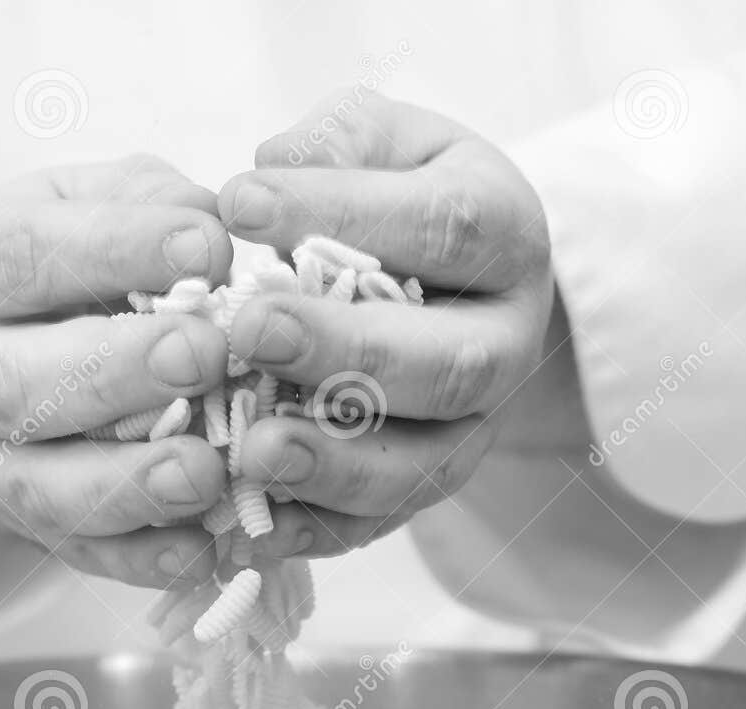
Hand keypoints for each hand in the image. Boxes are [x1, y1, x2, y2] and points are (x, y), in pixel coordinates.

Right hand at [0, 155, 233, 587]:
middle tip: (204, 354)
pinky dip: (145, 561)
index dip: (117, 250)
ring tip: (206, 470)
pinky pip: (85, 555)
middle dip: (116, 372)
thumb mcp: (105, 201)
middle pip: (20, 384)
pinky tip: (205, 550)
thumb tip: (214, 234)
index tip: (210, 247)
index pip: (28, 255)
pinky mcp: (37, 528)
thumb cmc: (89, 259)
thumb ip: (154, 202)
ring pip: (44, 487)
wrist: (37, 340)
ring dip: (128, 484)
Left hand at [217, 94, 555, 557]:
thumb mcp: (383, 141)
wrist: (449, 286)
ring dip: (337, 462)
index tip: (238, 204)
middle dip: (346, 352)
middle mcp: (507, 341)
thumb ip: (340, 142)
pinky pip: (381, 525)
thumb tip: (272, 171)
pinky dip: (314, 530)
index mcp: (506, 236)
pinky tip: (250, 526)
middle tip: (253, 329)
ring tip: (255, 447)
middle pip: (448, 364)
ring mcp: (474, 427)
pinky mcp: (425, 487)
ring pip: (427, 463)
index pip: (445, 225)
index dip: (346, 215)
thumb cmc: (397, 199)